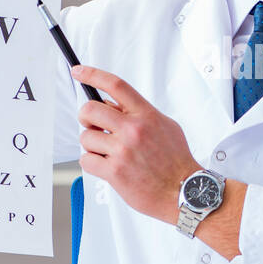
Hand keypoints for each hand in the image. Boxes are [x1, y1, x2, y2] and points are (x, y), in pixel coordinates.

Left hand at [72, 65, 200, 224]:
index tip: (79, 72)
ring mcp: (122, 150)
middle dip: (86, 117)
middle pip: (90, 110)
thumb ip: (141, 114)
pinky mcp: (114, 171)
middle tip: (93, 125)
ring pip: (86, 137)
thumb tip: (114, 106)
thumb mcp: (166, 126)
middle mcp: (133, 130)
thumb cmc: (175, 161)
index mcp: (146, 115)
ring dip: (92, 145)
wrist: (184, 191)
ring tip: (109, 153)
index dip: (93, 75)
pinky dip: (92, 163)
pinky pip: (86, 159)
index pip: (115, 85)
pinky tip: (107, 166)